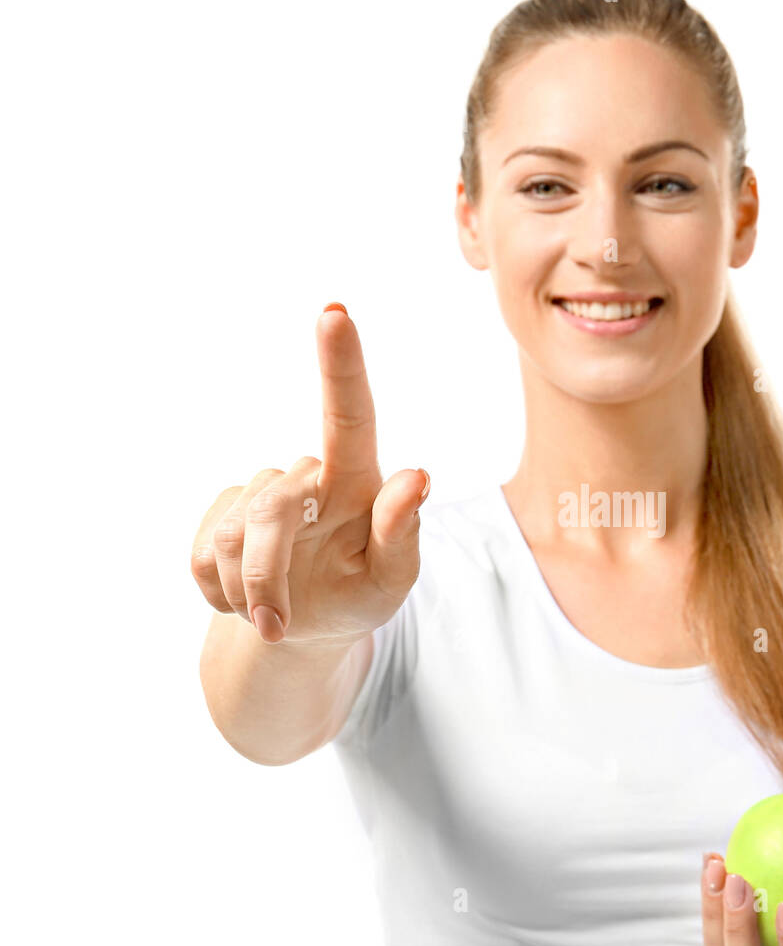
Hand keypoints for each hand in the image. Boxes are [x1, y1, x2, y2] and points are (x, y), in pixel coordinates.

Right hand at [190, 304, 428, 645]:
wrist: (303, 631)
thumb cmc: (361, 597)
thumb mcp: (392, 583)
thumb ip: (402, 536)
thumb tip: (417, 477)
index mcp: (356, 479)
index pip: (350, 413)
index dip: (341, 364)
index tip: (335, 314)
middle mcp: (306, 474)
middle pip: (271, 508)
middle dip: (267, 576)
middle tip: (277, 624)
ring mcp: (257, 493)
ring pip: (232, 536)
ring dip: (248, 591)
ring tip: (275, 615)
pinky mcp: (218, 518)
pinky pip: (203, 556)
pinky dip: (223, 594)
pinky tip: (246, 600)